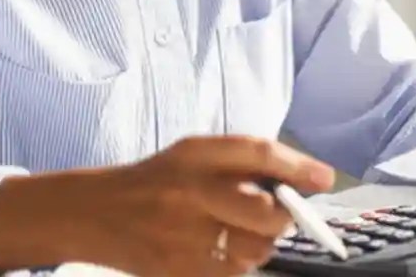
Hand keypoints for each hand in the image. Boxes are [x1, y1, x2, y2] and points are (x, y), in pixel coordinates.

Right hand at [0, 135, 335, 276]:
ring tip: (238, 237)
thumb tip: (308, 179)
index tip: (324, 179)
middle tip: (275, 218)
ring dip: (258, 247)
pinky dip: (235, 268)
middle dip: (281, 218)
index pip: (256, 152)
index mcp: (195, 153)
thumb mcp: (191, 156)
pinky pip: (230, 275)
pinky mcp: (175, 269)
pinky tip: (219, 255)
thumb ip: (243, 163)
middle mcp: (188, 189)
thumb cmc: (155, 182)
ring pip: (252, 251)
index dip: (297, 166)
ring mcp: (180, 234)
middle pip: (264, 211)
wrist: (91, 213)